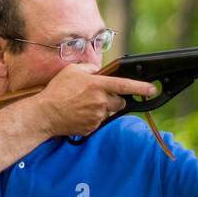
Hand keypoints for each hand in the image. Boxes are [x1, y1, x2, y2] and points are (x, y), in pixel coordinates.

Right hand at [32, 63, 158, 136]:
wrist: (45, 114)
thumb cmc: (57, 90)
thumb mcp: (73, 71)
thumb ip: (91, 69)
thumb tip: (100, 72)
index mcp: (97, 84)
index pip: (125, 85)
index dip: (141, 87)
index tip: (152, 89)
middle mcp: (100, 101)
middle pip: (120, 102)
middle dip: (115, 99)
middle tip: (99, 96)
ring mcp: (97, 116)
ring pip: (109, 112)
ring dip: (103, 108)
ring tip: (84, 105)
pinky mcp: (92, 127)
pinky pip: (99, 122)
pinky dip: (93, 118)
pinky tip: (80, 113)